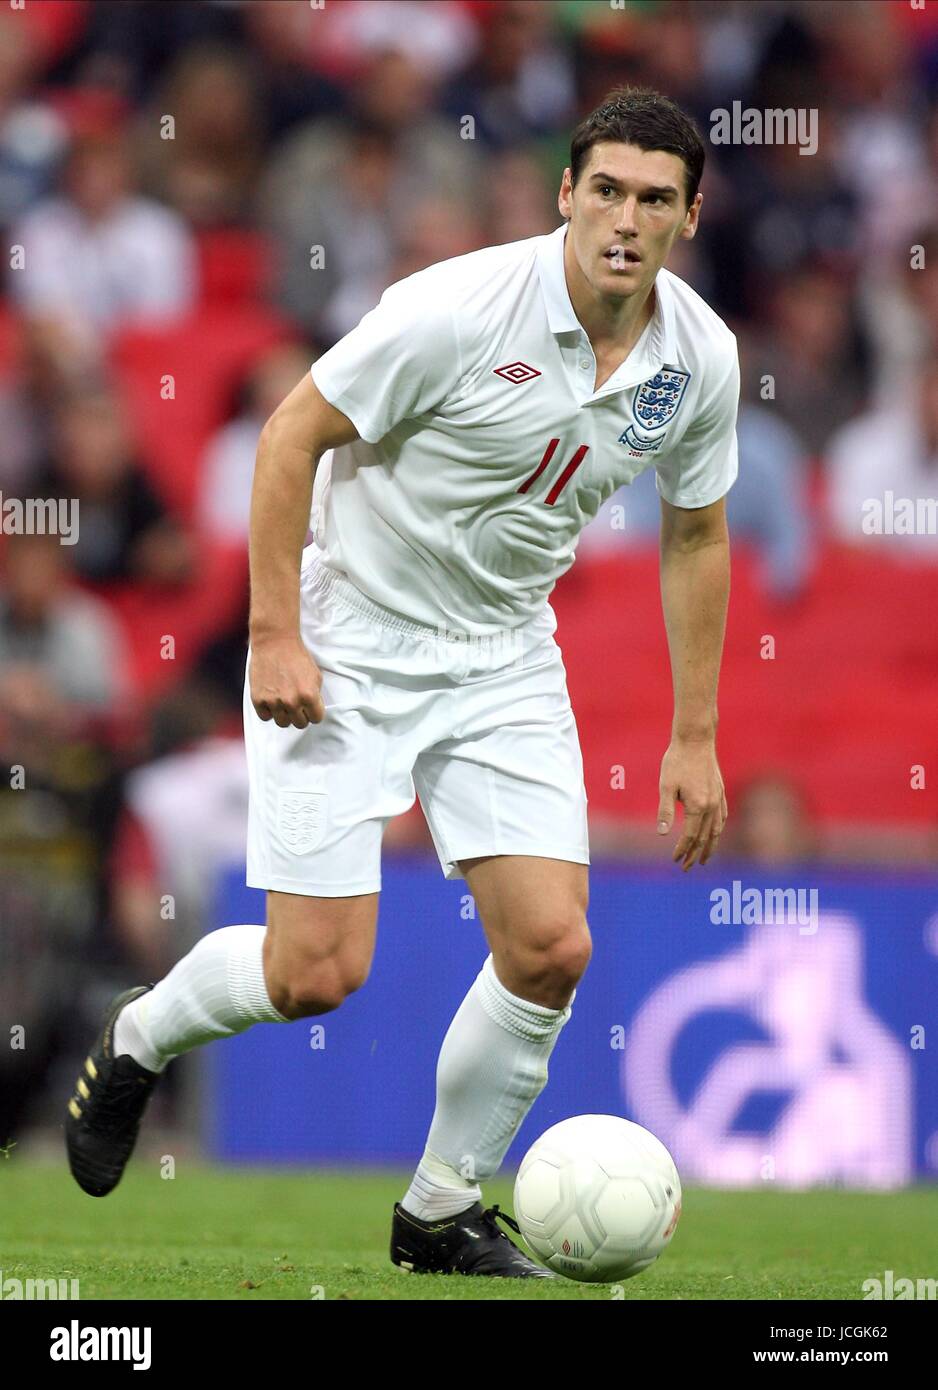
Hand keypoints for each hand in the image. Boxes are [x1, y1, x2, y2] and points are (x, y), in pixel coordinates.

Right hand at [249, 635, 324, 728]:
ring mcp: (274, 701)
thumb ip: (315, 696)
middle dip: (300, 714)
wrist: (275, 642)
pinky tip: (272, 699)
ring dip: (285, 714)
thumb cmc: (296, 656)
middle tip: (297, 703)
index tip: (310, 707)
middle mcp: (291, 701)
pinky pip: (265, 717)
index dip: (314, 712)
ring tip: (284, 701)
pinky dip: (269, 710)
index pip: (316, 719)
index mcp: (309, 695)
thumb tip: (312, 710)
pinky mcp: (258, 699)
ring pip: (283, 723)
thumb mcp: (315, 676)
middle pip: (300, 723)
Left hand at [657, 738, 726, 870]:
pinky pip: (722, 816)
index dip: (682, 850)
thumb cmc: (677, 761)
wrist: (696, 739)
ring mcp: (718, 798)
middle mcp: (711, 805)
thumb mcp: (666, 786)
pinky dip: (718, 829)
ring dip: (710, 846)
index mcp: (698, 806)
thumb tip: (661, 833)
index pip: (689, 836)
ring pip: (717, 830)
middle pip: (704, 837)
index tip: (674, 860)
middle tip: (687, 868)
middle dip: (695, 854)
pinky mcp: (720, 791)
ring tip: (705, 859)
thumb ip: (665, 811)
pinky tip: (716, 833)